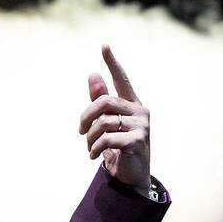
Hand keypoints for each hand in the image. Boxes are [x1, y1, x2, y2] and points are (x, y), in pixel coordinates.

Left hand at [78, 44, 150, 191]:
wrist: (131, 176)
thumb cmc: (118, 148)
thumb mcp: (106, 124)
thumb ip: (100, 101)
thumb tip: (92, 74)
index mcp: (132, 104)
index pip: (122, 79)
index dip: (113, 63)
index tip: (104, 45)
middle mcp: (140, 111)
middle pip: (104, 102)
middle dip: (86, 116)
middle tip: (80, 131)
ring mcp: (142, 126)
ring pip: (104, 121)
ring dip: (89, 137)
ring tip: (89, 147)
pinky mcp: (138, 141)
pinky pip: (107, 138)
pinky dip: (94, 148)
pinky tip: (92, 156)